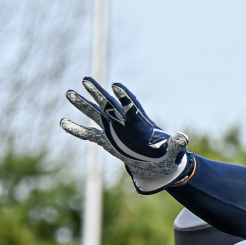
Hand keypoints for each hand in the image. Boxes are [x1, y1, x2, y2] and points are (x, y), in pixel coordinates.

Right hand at [60, 78, 193, 193]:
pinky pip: (89, 135)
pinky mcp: (107, 142)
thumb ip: (177, 144)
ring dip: (83, 105)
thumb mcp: (174, 152)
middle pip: (110, 105)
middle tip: (86, 79)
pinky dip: (77, 129)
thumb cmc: (167, 156)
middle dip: (98, 93)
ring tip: (69, 92)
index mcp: (141, 123)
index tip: (116, 85)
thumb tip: (182, 137)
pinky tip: (63, 122)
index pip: (132, 106)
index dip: (125, 97)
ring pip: (96, 115)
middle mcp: (125, 123)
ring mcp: (114, 131)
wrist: (157, 165)